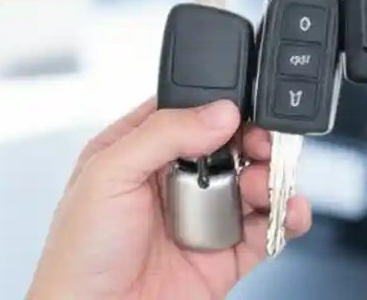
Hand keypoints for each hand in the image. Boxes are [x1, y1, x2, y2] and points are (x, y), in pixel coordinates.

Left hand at [28, 99, 311, 299]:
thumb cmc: (78, 259)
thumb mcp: (107, 176)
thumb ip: (164, 133)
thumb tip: (220, 112)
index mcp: (140, 151)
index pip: (191, 112)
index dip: (221, 107)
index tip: (242, 111)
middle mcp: (175, 181)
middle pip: (234, 145)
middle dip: (256, 142)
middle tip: (262, 148)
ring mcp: (204, 217)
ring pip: (257, 183)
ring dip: (272, 179)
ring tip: (264, 188)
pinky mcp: (227, 253)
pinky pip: (269, 227)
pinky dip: (288, 216)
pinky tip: (288, 210)